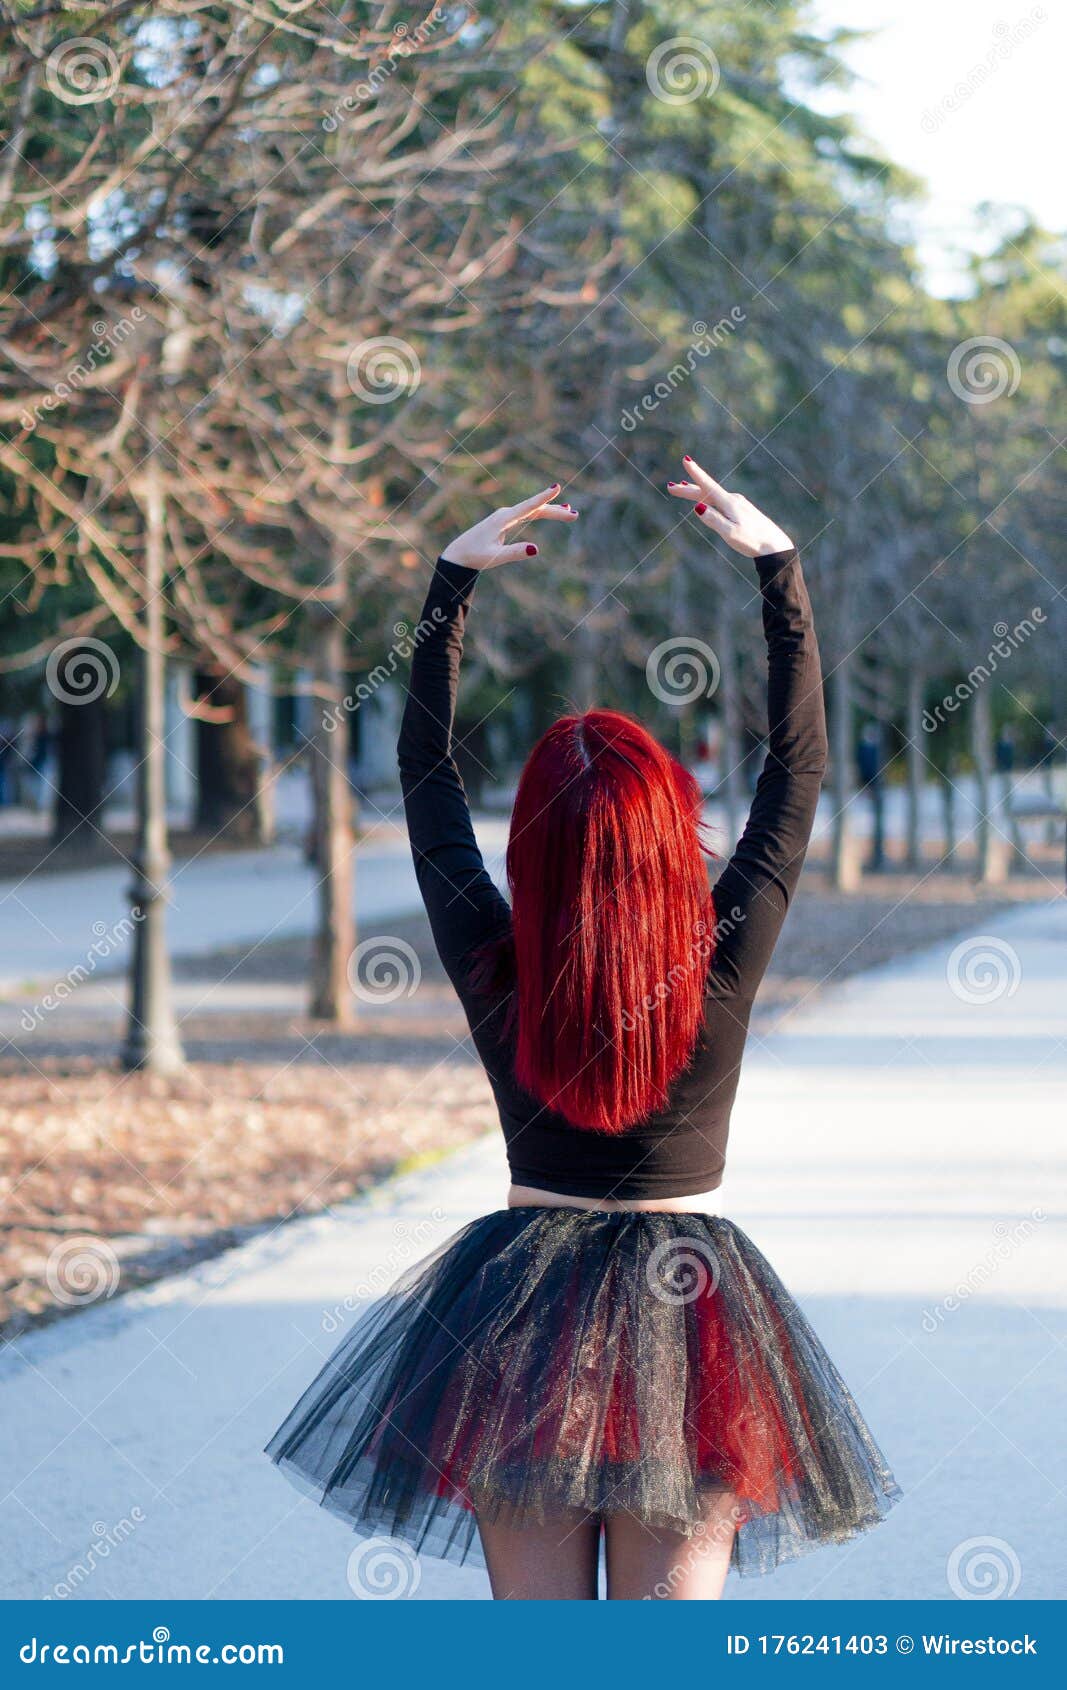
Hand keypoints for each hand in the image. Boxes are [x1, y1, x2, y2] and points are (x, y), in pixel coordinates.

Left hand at [441, 483, 578, 570]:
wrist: (459, 553)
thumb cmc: (474, 556)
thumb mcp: (494, 557)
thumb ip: (514, 553)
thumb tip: (536, 549)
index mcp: (503, 519)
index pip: (528, 507)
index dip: (543, 497)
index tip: (557, 486)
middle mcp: (506, 513)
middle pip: (535, 509)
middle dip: (555, 511)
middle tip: (575, 515)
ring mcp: (506, 515)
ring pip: (533, 510)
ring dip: (551, 511)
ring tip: (571, 512)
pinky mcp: (506, 520)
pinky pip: (528, 513)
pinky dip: (541, 512)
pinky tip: (551, 511)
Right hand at [666, 456, 792, 557]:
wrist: (775, 545)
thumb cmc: (752, 541)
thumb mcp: (730, 533)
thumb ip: (713, 520)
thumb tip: (697, 506)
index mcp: (729, 504)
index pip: (708, 486)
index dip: (695, 474)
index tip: (686, 460)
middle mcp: (733, 500)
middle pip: (706, 491)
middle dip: (688, 489)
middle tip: (670, 487)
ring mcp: (738, 504)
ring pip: (713, 495)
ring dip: (697, 492)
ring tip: (684, 487)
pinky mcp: (742, 510)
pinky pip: (720, 500)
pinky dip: (709, 497)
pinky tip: (707, 500)